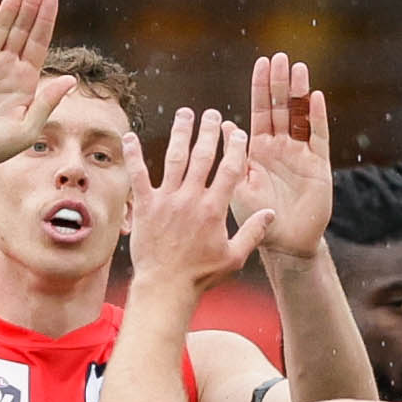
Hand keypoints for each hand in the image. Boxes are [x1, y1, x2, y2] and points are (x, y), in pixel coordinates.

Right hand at [0, 0, 73, 171]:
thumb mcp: (26, 130)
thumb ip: (47, 104)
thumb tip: (70, 80)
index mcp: (26, 79)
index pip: (39, 42)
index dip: (45, 19)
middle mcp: (7, 66)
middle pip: (22, 28)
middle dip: (30, 4)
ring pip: (1, 27)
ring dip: (10, 4)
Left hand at [129, 109, 273, 293]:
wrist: (166, 287)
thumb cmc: (200, 275)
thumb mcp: (234, 257)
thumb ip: (254, 232)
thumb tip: (271, 213)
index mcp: (214, 208)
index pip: (230, 169)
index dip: (235, 147)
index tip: (237, 131)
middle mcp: (191, 198)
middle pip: (203, 156)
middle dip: (209, 131)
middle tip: (211, 114)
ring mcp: (167, 200)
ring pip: (175, 158)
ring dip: (181, 133)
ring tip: (185, 113)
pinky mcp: (145, 206)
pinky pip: (138, 176)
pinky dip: (134, 155)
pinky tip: (130, 136)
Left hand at [233, 55, 336, 261]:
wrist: (285, 246)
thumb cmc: (258, 220)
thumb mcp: (240, 189)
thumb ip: (235, 159)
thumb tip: (227, 126)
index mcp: (258, 151)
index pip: (260, 112)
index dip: (261, 89)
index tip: (261, 64)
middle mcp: (280, 148)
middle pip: (280, 109)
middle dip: (279, 83)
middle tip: (280, 56)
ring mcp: (300, 155)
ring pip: (299, 117)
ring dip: (298, 93)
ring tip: (298, 68)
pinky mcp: (318, 167)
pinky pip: (317, 138)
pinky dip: (316, 118)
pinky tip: (316, 97)